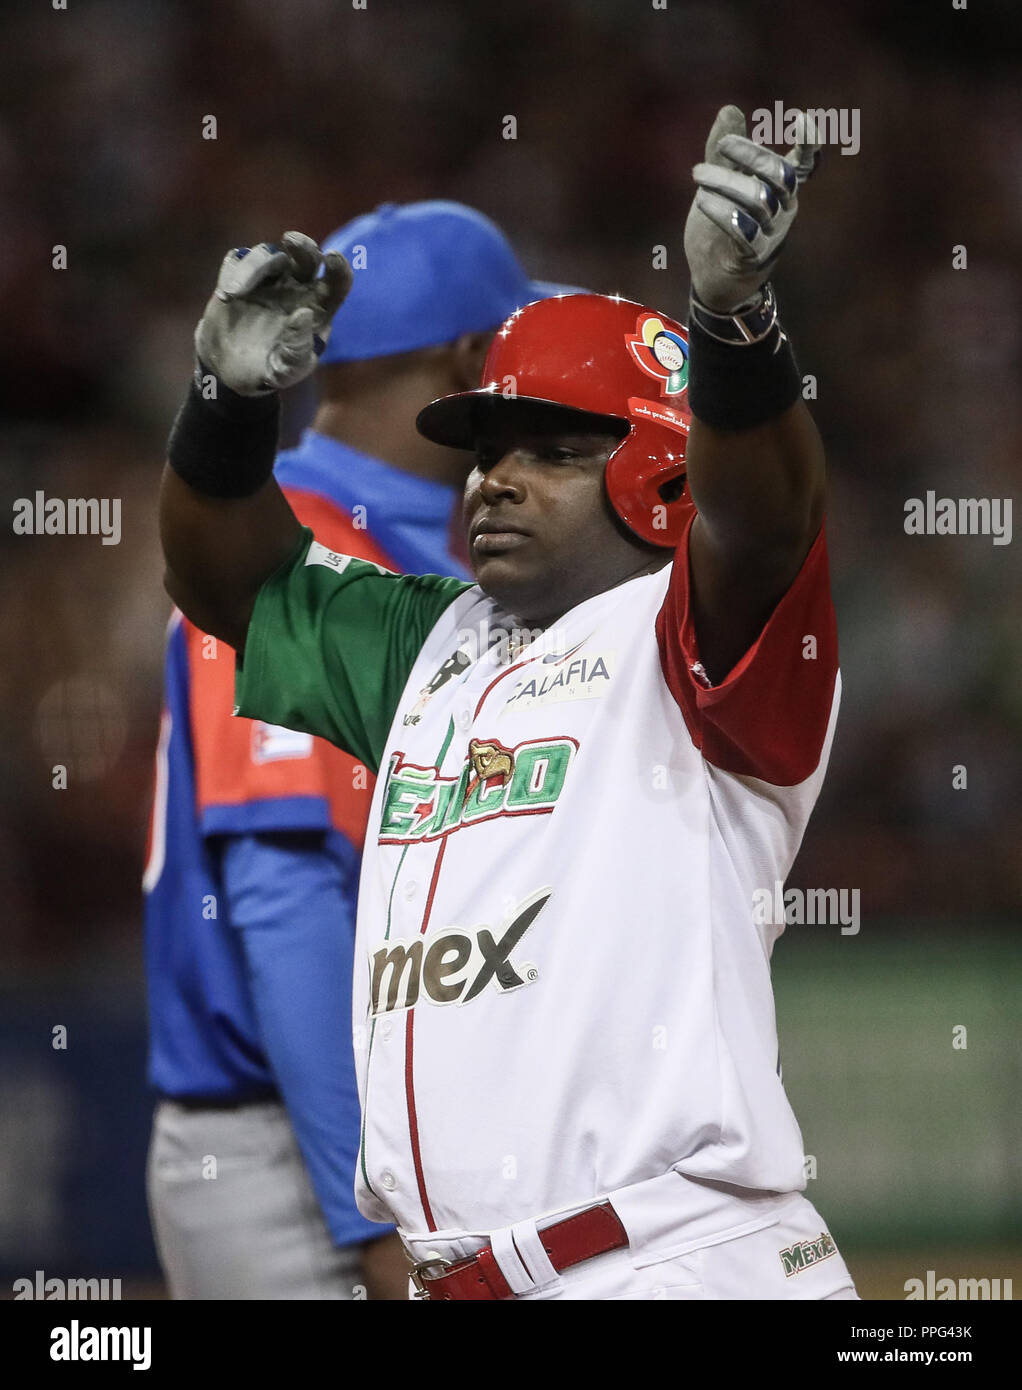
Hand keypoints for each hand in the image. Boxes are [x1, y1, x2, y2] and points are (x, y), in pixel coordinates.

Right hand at [194, 231, 352, 394]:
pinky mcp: (239, 277)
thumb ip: (297, 349)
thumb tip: (304, 314)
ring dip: (252, 268)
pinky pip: (237, 260)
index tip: (333, 258)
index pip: (336, 282)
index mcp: (317, 308)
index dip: (338, 268)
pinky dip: (233, 271)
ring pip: (268, 255)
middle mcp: (296, 288)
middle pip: (307, 257)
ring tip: (233, 294)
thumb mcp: (285, 371)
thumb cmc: (267, 371)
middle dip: (302, 246)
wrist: (229, 371)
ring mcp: (268, 280)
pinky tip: (227, 296)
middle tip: (290, 241)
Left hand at [684, 105, 819, 313]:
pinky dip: (722, 212)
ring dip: (726, 182)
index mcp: (781, 192)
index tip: (805, 119)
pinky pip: (743, 232)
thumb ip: (723, 152)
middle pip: (779, 175)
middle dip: (751, 155)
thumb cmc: (720, 227)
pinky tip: (702, 201)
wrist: (714, 280)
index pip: (803, 167)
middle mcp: (783, 211)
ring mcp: (770, 235)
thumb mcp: (720, 185)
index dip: (809, 145)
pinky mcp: (751, 257)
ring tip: (697, 174)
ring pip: (758, 200)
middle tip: (721, 146)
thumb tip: (729, 109)